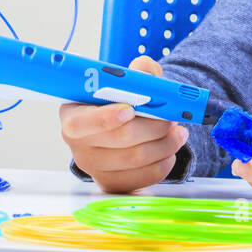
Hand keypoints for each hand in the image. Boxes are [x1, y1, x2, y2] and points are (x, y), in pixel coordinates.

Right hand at [59, 55, 188, 193]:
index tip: (131, 109)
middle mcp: (79, 144)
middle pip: (120, 139)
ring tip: (177, 132)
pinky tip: (169, 150)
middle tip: (172, 117)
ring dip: (165, 144)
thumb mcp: (127, 81)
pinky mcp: (111, 183)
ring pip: (136, 159)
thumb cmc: (120, 101)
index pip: (82, 123)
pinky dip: (163, 163)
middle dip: (153, 126)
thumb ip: (138, 72)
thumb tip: (145, 69)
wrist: (121, 127)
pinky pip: (143, 178)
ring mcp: (94, 167)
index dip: (107, 117)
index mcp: (73, 114)